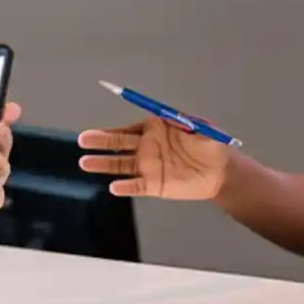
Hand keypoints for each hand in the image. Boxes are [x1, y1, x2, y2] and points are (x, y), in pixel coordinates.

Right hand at [78, 116, 231, 198]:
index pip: (128, 128)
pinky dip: (125, 187)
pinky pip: (135, 186)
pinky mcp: (153, 185)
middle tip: (83, 140)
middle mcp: (146, 147)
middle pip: (118, 144)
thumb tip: (173, 116)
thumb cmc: (211, 146)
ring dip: (103, 163)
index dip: (112, 128)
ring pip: (120, 164)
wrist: (220, 173)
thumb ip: (188, 123)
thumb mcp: (203, 129)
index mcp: (154, 129)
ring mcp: (148, 167)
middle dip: (99, 142)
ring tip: (85, 162)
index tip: (100, 127)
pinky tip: (114, 186)